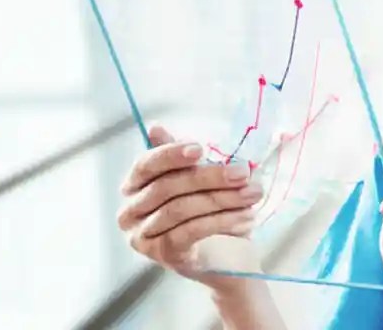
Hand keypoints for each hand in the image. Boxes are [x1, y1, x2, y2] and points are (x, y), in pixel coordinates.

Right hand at [117, 124, 264, 294]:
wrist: (225, 253)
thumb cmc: (208, 207)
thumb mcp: (199, 177)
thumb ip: (181, 156)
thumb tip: (154, 127)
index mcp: (135, 185)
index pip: (146, 164)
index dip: (171, 154)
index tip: (200, 149)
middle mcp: (130, 211)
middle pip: (167, 187)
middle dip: (210, 177)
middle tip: (244, 173)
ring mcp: (141, 236)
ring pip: (180, 209)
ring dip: (222, 199)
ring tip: (252, 194)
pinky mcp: (161, 254)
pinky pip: (189, 232)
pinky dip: (220, 221)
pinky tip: (245, 217)